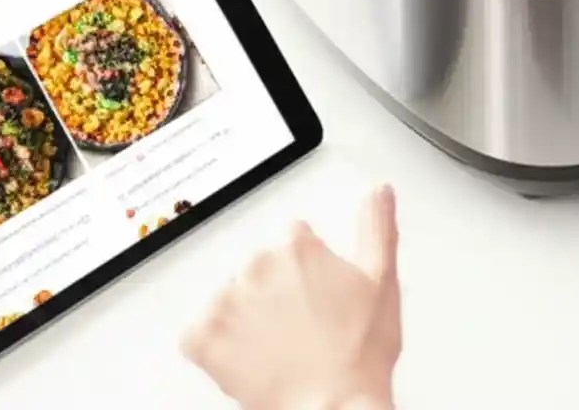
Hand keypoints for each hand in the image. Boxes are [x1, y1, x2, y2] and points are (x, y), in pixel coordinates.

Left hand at [182, 186, 401, 409]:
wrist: (335, 408)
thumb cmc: (359, 354)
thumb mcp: (381, 282)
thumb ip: (378, 227)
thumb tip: (380, 191)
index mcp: (296, 246)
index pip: (292, 241)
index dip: (308, 271)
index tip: (316, 297)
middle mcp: (256, 265)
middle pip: (260, 269)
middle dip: (276, 293)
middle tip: (302, 328)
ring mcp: (225, 301)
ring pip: (231, 301)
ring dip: (247, 320)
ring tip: (279, 348)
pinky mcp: (202, 337)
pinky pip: (197, 336)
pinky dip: (215, 349)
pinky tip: (247, 360)